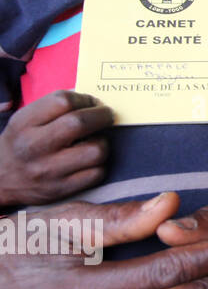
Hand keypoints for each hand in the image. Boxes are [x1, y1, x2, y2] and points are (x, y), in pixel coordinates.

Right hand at [0, 90, 112, 206]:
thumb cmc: (21, 143)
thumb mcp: (25, 120)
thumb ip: (54, 107)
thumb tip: (90, 100)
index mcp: (24, 124)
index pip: (63, 101)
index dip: (85, 99)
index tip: (92, 102)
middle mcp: (34, 147)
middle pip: (79, 123)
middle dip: (102, 116)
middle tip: (106, 115)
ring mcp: (48, 171)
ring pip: (96, 151)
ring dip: (103, 142)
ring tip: (95, 140)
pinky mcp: (60, 189)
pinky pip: (97, 173)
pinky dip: (99, 164)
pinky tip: (89, 160)